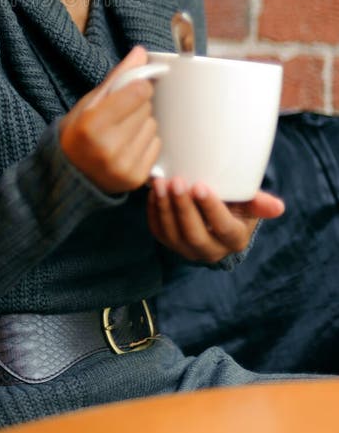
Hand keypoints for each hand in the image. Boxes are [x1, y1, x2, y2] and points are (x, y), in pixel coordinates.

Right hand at [59, 46, 159, 193]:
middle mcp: (108, 147)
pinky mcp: (136, 178)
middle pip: (146, 108)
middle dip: (137, 105)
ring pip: (153, 126)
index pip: (138, 92)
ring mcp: (123, 166)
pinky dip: (146, 141)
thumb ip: (117, 77)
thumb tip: (141, 52)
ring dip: (143, 124)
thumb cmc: (78, 132)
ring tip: (122, 131)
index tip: (132, 89)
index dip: (138, 86)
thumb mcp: (90, 101)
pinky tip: (128, 146)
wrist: (71, 174)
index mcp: (92, 125)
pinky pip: (156, 145)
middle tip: (120, 115)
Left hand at [147, 176, 284, 263]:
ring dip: (165, 208)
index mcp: (234, 239)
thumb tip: (279, 207)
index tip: (200, 185)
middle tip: (176, 182)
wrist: (214, 218)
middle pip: (195, 235)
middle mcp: (212, 251)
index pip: (223, 227)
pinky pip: (159, 232)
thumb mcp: (248, 204)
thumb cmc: (235, 204)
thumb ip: (258, 203)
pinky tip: (153, 191)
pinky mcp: (170, 244)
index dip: (211, 208)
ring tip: (160, 183)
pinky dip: (154, 211)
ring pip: (173, 235)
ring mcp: (188, 250)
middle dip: (183, 208)